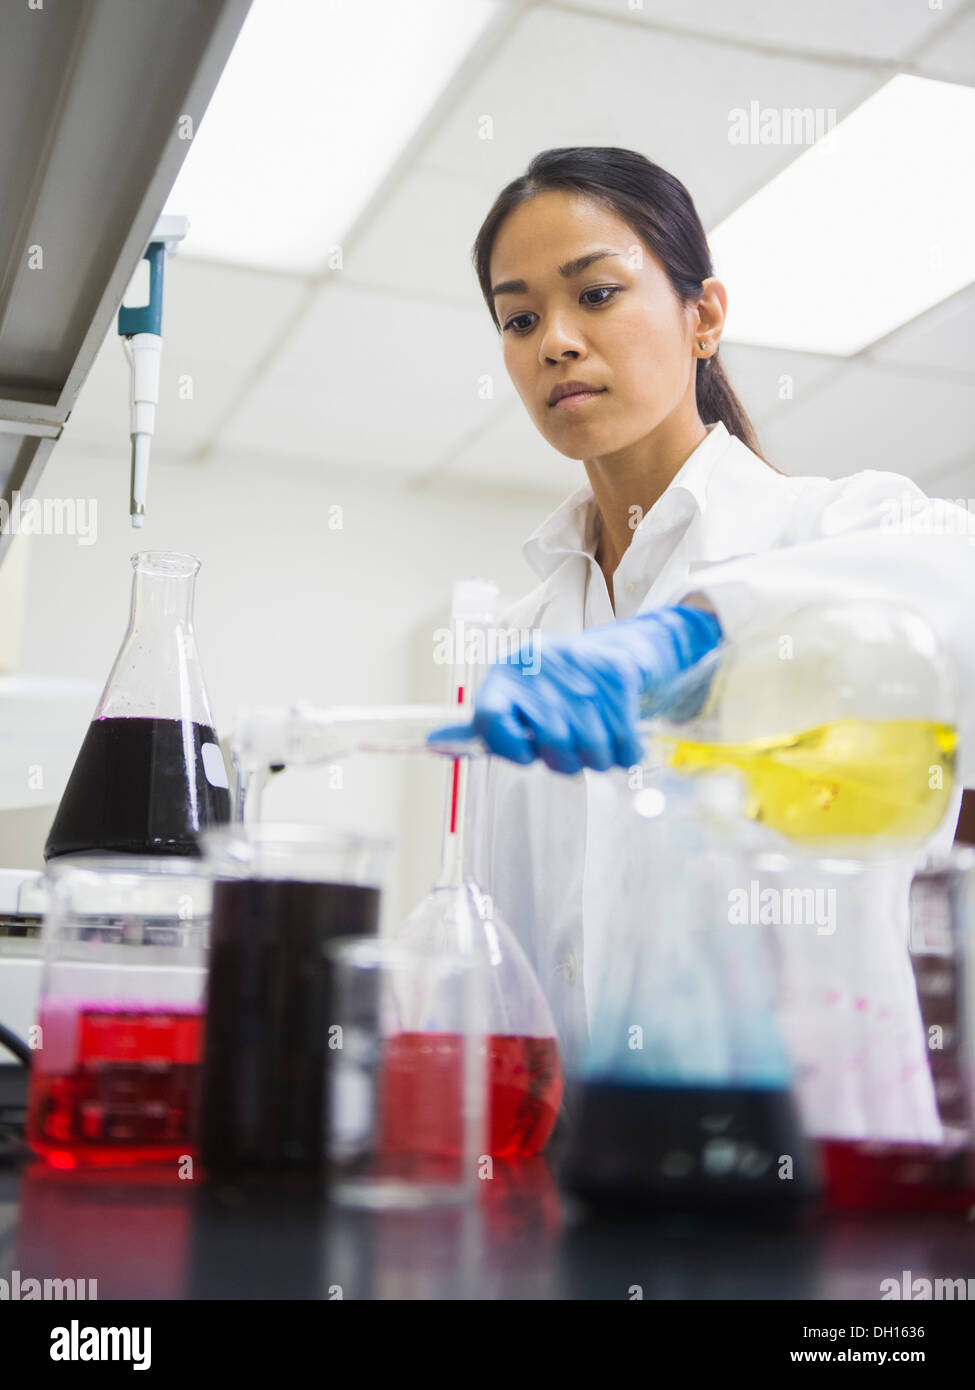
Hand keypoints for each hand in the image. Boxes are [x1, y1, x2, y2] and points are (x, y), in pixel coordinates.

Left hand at [427, 605, 721, 774]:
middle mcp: (541, 672)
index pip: (488, 719)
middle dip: (565, 761)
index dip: (508, 748)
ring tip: (593, 739)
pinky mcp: (617, 678)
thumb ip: (481, 727)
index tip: (525, 755)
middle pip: (553, 747)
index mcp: (506, 675)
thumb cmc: (552, 688)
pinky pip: (625, 746)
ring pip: (593, 752)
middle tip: (568, 749)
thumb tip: (432, 743)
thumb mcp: (514, 698)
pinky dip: (626, 753)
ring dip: (597, 759)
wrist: (611, 651)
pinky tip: (617, 734)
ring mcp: (582, 675)